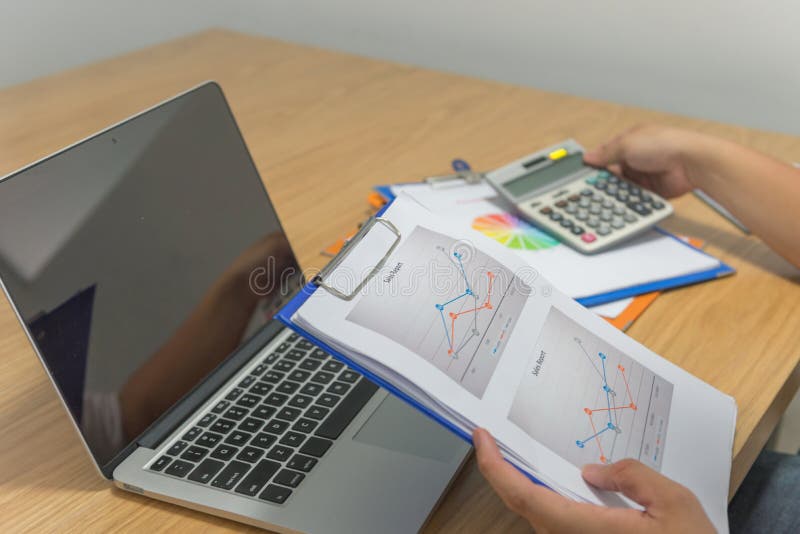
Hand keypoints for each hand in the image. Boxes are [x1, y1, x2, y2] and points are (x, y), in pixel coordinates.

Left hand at [473, 428, 714, 533]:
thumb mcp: (675, 502)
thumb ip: (633, 476)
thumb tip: (592, 471)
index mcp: (588, 529)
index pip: (526, 496)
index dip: (495, 467)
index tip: (481, 439)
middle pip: (524, 505)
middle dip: (501, 471)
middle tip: (491, 440)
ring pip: (538, 516)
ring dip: (521, 485)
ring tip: (515, 454)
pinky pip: (555, 523)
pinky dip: (543, 499)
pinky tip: (553, 482)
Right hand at [583, 124, 709, 198]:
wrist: (691, 161)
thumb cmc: (664, 143)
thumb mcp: (627, 144)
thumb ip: (606, 153)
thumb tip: (588, 157)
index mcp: (628, 142)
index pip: (605, 153)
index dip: (594, 164)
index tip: (581, 175)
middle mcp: (635, 158)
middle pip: (612, 173)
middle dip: (603, 181)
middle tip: (590, 191)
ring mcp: (644, 175)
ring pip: (623, 187)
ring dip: (616, 192)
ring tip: (604, 200)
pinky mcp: (652, 190)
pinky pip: (635, 198)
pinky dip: (629, 201)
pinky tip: (621, 205)